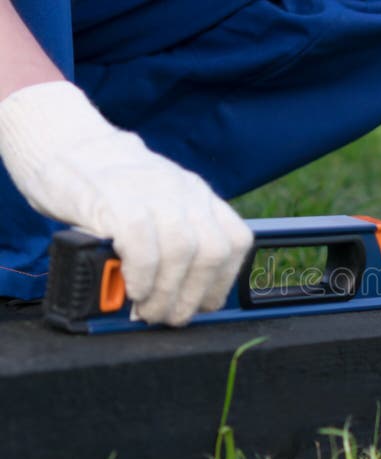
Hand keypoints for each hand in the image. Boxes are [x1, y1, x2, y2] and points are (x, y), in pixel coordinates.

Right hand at [0, 82, 252, 324]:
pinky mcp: (118, 200)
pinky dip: (142, 277)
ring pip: (183, 252)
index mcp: (198, 195)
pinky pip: (144, 247)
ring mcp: (153, 193)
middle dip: (195, 294)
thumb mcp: (155, 204)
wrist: (65, 142)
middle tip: (171, 316)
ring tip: (148, 309)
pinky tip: (133, 289)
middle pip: (214, 251)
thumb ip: (171, 240)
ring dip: (166, 292)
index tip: (206, 303)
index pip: (236, 240)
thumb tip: (174, 295)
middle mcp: (184, 191)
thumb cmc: (108, 186)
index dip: (224, 280)